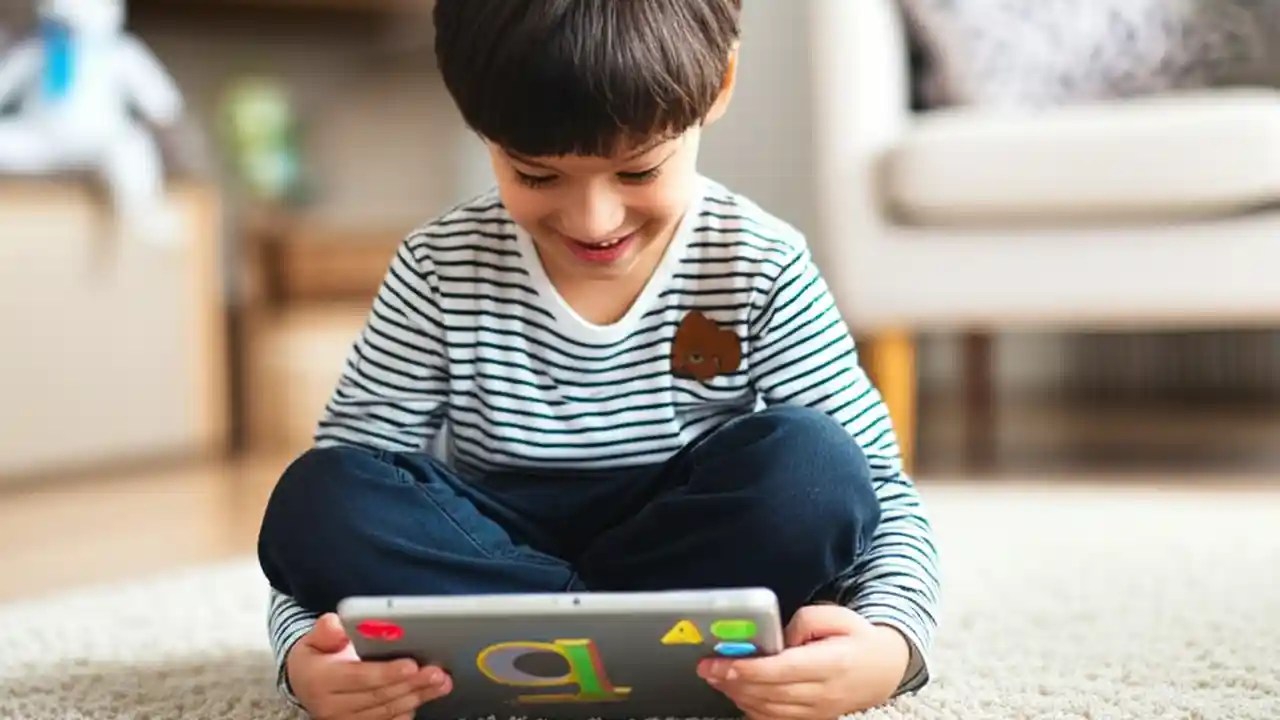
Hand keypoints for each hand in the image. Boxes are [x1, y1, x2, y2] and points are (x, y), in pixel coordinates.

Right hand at [286, 612, 452, 719]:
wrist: (305, 683)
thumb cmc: (317, 657)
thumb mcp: (315, 638)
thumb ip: (327, 630)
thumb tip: (337, 625)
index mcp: (321, 680)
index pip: (358, 677)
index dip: (387, 672)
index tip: (411, 665)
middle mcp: (331, 707)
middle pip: (378, 695)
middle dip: (412, 683)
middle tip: (437, 672)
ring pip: (387, 710)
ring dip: (417, 696)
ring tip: (440, 682)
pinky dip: (407, 711)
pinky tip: (424, 697)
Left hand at [697, 605, 908, 719]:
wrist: (884, 670)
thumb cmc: (857, 639)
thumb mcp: (836, 616)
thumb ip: (803, 622)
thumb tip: (776, 639)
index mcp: (832, 664)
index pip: (782, 670)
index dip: (748, 669)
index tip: (721, 664)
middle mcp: (824, 693)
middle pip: (770, 693)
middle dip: (733, 681)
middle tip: (706, 668)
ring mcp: (818, 712)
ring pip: (769, 710)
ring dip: (738, 695)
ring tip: (716, 678)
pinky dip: (752, 710)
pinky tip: (737, 694)